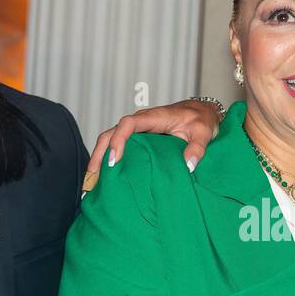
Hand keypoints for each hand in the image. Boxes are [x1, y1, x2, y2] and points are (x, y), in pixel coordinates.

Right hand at [82, 100, 223, 195]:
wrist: (203, 113)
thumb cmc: (201, 120)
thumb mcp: (204, 132)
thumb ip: (197, 148)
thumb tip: (189, 166)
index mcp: (154, 118)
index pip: (128, 124)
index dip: (118, 140)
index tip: (114, 160)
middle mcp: (141, 122)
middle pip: (110, 133)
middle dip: (99, 153)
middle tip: (92, 177)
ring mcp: (137, 131)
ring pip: (110, 140)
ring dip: (98, 158)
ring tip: (90, 183)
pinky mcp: (138, 139)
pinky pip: (117, 146)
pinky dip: (107, 160)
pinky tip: (103, 178)